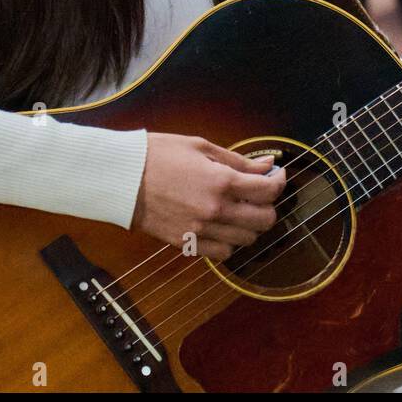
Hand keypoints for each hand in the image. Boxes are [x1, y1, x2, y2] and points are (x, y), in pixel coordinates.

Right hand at [134, 134, 285, 260]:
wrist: (121, 177)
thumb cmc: (159, 155)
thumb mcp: (202, 147)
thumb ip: (239, 160)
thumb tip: (268, 165)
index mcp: (222, 181)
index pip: (269, 191)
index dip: (279, 182)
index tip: (276, 176)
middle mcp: (216, 210)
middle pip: (265, 220)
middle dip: (269, 206)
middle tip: (259, 194)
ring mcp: (201, 230)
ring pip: (247, 240)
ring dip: (250, 225)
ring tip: (240, 210)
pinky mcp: (187, 244)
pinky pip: (223, 253)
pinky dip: (229, 242)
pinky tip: (222, 226)